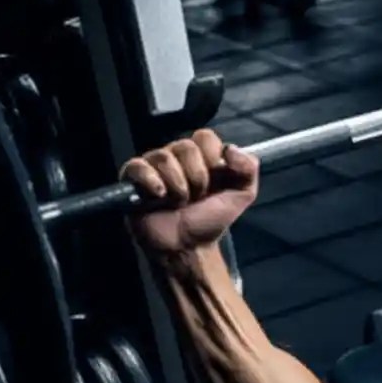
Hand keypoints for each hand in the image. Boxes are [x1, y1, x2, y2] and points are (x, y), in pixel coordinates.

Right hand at [121, 129, 258, 254]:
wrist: (188, 245)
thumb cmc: (210, 218)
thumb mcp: (243, 194)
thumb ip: (248, 168)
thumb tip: (231, 149)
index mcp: (202, 155)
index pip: (205, 137)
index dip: (213, 158)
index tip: (216, 179)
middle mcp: (177, 155)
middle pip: (186, 147)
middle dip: (198, 178)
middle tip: (197, 196)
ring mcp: (154, 165)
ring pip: (165, 158)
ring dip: (179, 186)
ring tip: (179, 202)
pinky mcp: (132, 177)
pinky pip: (138, 166)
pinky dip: (151, 182)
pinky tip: (159, 196)